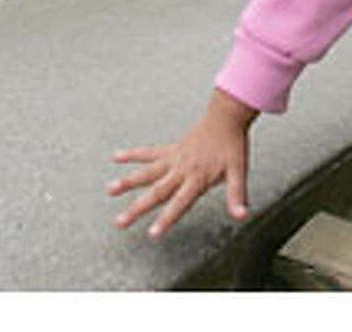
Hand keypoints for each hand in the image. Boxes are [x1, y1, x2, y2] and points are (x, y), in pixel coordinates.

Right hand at [108, 89, 257, 238]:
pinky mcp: (170, 149)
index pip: (179, 204)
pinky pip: (148, 153)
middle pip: (156, 192)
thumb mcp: (239, 172)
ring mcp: (173, 159)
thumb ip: (237, 195)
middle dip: (137, 208)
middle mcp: (181, 170)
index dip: (166, 220)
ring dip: (127, 181)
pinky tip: (116, 157)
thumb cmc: (232, 145)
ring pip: (146, 172)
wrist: (226, 116)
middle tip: (119, 222)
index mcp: (197, 179)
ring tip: (110, 190)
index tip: (151, 234)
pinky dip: (132, 154)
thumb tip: (241, 215)